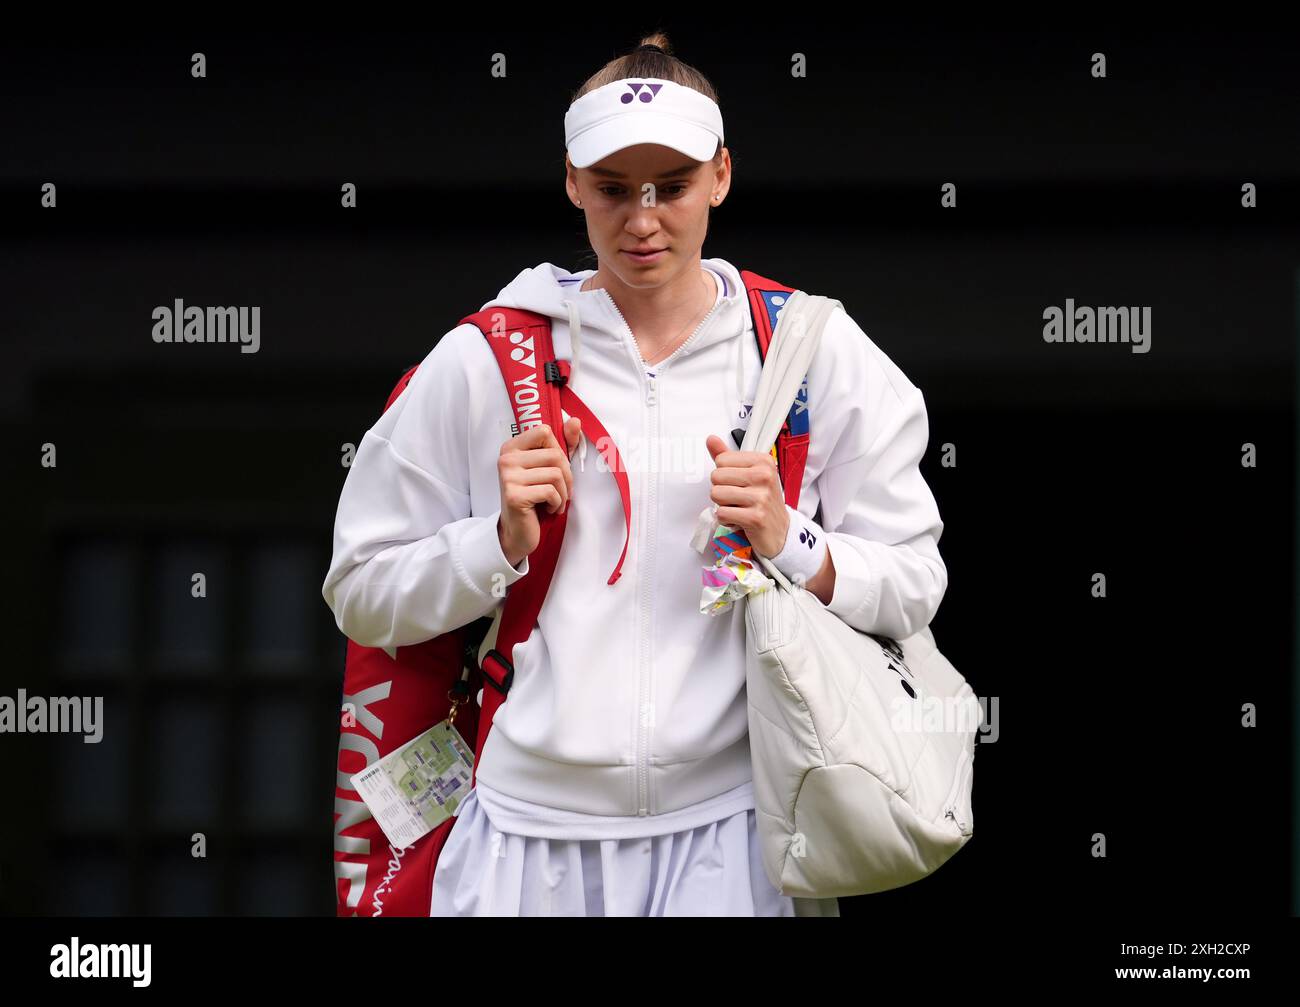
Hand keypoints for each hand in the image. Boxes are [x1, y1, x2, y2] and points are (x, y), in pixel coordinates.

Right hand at [497, 417, 581, 565]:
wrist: (518, 531)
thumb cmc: (535, 497)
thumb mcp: (549, 468)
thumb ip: (563, 445)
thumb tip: (575, 421)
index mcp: (512, 447)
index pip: (545, 431)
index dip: (559, 450)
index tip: (556, 469)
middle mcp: (506, 459)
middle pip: (555, 454)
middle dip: (566, 477)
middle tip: (561, 492)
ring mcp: (508, 477)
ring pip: (556, 474)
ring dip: (563, 493)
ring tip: (554, 502)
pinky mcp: (514, 496)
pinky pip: (551, 491)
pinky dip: (557, 503)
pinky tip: (548, 509)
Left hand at [705, 434, 789, 557]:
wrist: (780, 530)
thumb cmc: (762, 500)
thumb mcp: (748, 474)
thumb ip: (727, 456)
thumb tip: (710, 439)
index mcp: (763, 461)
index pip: (721, 460)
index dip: (724, 474)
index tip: (739, 483)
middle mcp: (764, 476)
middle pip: (716, 476)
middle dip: (721, 490)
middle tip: (738, 498)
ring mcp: (761, 497)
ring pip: (716, 494)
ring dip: (722, 505)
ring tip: (739, 508)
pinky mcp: (755, 517)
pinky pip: (721, 514)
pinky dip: (726, 520)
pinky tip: (739, 519)